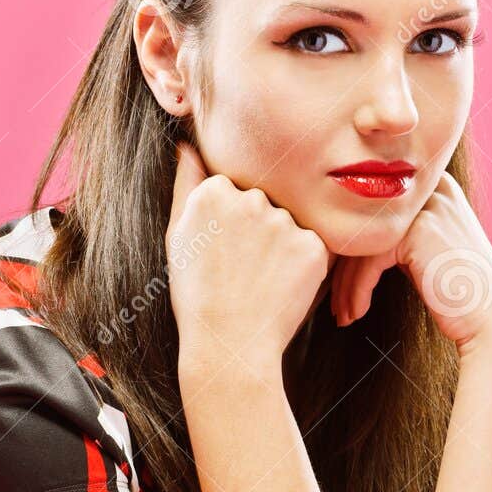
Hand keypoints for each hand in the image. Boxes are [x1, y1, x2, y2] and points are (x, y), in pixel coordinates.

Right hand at [166, 141, 335, 370]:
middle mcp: (250, 199)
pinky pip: (314, 246)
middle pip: (264, 202)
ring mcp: (284, 222)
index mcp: (214, 192)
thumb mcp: (177, 237)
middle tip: (242, 271)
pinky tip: (280, 287)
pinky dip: (302, 265)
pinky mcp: (313, 246)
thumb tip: (187, 145)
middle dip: (258, 231)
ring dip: (282, 247)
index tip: (223, 252)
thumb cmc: (198, 296)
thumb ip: (186, 185)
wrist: (228, 346)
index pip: (234, 190)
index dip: (231, 223)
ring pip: (290, 223)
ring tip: (260, 282)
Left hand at [329, 170, 491, 359]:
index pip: (374, 211)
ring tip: (342, 314)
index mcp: (433, 185)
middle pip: (365, 223)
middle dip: (343, 268)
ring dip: (346, 284)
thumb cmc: (459, 296)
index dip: (351, 250)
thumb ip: (398, 235)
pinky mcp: (419, 230)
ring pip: (362, 243)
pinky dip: (357, 289)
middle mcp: (432, 186)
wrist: (491, 323)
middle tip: (335, 304)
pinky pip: (370, 259)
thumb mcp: (426, 251)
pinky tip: (354, 313)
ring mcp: (427, 205)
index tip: (340, 287)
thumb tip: (351, 240)